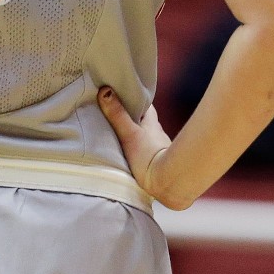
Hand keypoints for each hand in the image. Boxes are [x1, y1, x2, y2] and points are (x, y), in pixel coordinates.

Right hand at [97, 87, 183, 207]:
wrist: (167, 183)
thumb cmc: (149, 156)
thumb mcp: (130, 134)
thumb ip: (117, 115)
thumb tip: (106, 91)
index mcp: (152, 122)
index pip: (145, 104)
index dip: (135, 98)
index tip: (123, 94)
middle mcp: (158, 133)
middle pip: (145, 120)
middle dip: (133, 117)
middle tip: (117, 113)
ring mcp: (159, 147)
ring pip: (146, 135)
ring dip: (136, 133)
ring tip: (120, 133)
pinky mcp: (158, 162)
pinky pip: (146, 150)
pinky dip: (139, 147)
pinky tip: (132, 153)